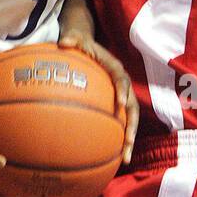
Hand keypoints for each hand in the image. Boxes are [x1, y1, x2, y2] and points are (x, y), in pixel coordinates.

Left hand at [58, 31, 139, 165]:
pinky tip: (111, 158)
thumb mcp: (75, 37)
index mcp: (114, 67)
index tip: (121, 104)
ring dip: (128, 139)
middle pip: (132, 107)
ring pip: (129, 120)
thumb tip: (64, 42)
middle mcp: (121, 84)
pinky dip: (117, 139)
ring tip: (124, 159)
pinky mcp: (114, 105)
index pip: (121, 79)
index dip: (123, 91)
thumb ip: (71, 39)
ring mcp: (120, 96)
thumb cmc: (79, 42)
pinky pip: (119, 123)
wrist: (85, 45)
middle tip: (127, 142)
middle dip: (131, 125)